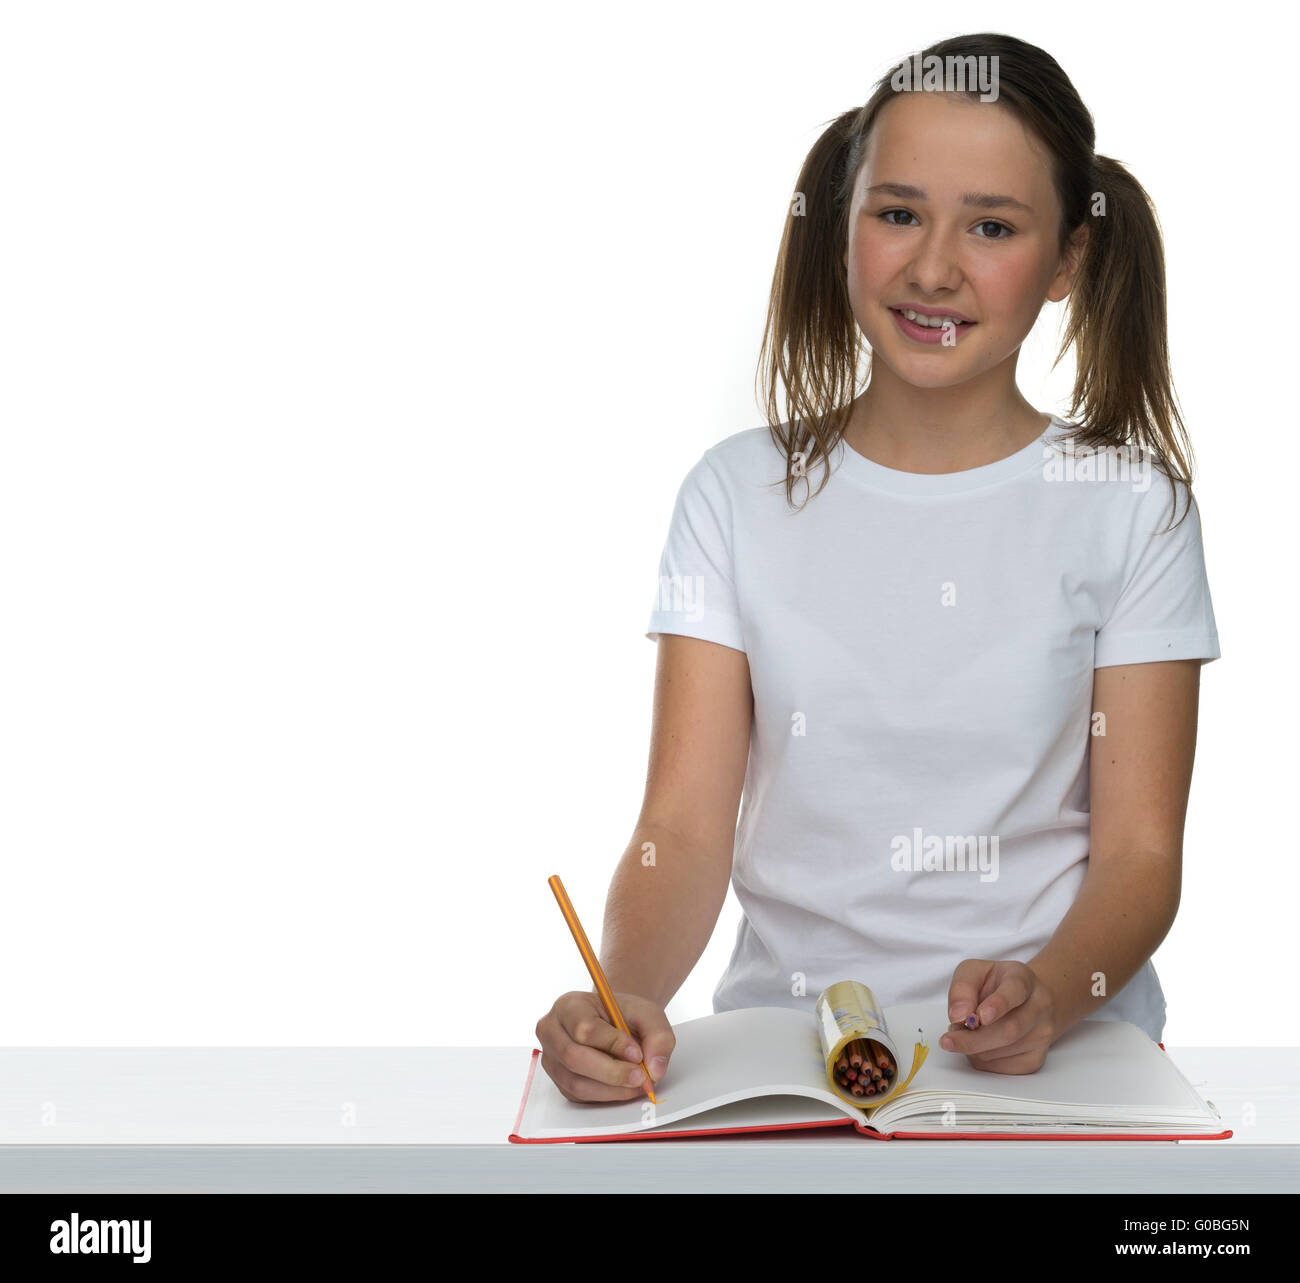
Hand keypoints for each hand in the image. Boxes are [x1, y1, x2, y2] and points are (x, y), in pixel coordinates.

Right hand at [534, 990, 674, 1101]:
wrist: (614, 1022)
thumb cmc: (624, 1015)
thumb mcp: (648, 1014)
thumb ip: (658, 1036)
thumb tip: (655, 1069)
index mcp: (568, 1005)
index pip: (584, 1028)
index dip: (612, 1044)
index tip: (637, 1053)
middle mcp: (551, 1031)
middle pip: (574, 1057)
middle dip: (611, 1072)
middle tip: (640, 1077)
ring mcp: (551, 1058)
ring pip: (576, 1082)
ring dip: (611, 1089)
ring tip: (636, 1083)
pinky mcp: (558, 1080)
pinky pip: (579, 1096)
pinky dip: (605, 1096)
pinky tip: (623, 1088)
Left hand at [939, 959, 1055, 1072]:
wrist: (1026, 1000)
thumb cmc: (995, 985)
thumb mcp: (974, 972)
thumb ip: (962, 987)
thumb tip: (958, 1016)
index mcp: (1022, 978)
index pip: (1015, 990)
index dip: (998, 1004)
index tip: (980, 1016)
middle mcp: (1039, 1005)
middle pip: (1010, 1029)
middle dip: (974, 1039)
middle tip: (948, 1041)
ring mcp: (1042, 1033)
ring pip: (1005, 1050)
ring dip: (975, 1048)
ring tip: (965, 1034)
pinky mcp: (1037, 1057)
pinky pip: (1005, 1067)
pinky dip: (984, 1060)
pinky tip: (979, 1047)